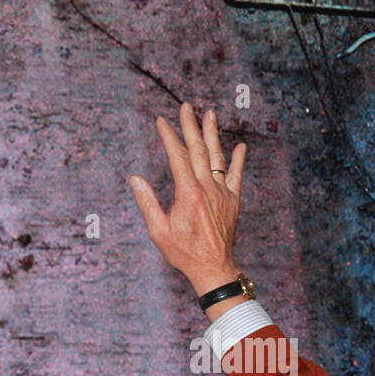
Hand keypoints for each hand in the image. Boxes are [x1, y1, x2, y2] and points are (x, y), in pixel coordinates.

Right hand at [127, 102, 247, 295]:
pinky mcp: (233, 202)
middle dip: (191, 126)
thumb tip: (134, 178)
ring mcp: (222, 194)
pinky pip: (236, 176)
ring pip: (217, 158)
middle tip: (186, 107)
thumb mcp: (158, 231)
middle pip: (198, 151)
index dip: (169, 137)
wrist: (214, 269)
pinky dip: (238, 161)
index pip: (177, 157)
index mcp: (188, 194)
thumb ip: (147, 202)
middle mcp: (207, 189)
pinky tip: (240, 146)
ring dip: (212, 135)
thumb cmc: (184, 253)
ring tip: (209, 114)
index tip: (162, 121)